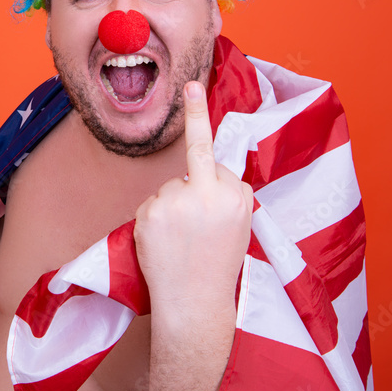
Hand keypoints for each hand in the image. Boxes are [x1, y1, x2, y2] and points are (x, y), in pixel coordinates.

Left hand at [133, 80, 253, 310]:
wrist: (194, 303)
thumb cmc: (218, 265)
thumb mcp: (241, 226)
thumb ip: (230, 194)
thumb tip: (214, 167)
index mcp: (237, 197)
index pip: (219, 160)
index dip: (205, 134)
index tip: (194, 87)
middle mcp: (209, 194)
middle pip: (198, 154)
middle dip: (197, 115)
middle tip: (192, 86)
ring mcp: (176, 202)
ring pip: (171, 186)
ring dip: (174, 204)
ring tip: (182, 239)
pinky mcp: (151, 212)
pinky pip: (152, 203)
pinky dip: (155, 218)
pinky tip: (165, 242)